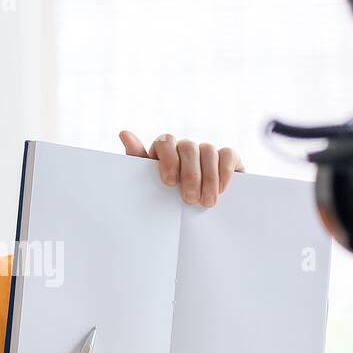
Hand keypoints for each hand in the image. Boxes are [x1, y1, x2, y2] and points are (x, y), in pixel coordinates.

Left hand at [119, 130, 244, 207]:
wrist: (194, 219)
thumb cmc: (166, 198)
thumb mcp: (150, 184)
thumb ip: (137, 161)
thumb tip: (124, 133)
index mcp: (164, 151)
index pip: (165, 142)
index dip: (168, 159)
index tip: (169, 183)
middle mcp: (185, 147)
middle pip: (188, 147)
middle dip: (190, 174)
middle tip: (190, 199)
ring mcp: (207, 151)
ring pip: (208, 150)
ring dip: (208, 178)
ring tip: (206, 202)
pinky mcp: (228, 157)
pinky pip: (228, 154)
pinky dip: (224, 171)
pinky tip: (221, 189)